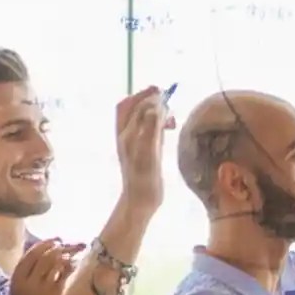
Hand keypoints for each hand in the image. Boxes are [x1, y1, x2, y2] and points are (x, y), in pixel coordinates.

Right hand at [8, 239, 81, 294]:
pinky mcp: (54, 294)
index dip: (45, 244)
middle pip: (44, 254)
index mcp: (16, 278)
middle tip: (70, 244)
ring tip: (75, 253)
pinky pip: (64, 273)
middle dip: (59, 246)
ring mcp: (41, 287)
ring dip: (67, 254)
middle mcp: (28, 280)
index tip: (56, 239)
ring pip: (55, 261)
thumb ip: (30, 275)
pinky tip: (75, 264)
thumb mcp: (21, 291)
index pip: (31, 254)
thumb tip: (47, 256)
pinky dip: (71, 265)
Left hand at [115, 85, 174, 215]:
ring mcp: (134, 144)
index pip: (132, 106)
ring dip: (154, 111)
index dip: (145, 96)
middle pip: (133, 109)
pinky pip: (148, 131)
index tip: (162, 92)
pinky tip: (169, 128)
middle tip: (165, 96)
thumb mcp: (149, 151)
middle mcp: (127, 136)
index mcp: (125, 133)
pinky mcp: (143, 153)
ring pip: (141, 119)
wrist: (140, 202)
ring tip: (169, 115)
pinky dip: (158, 124)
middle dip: (147, 99)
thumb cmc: (144, 178)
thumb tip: (156, 105)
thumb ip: (151, 126)